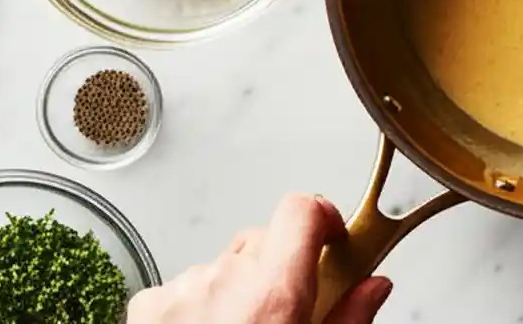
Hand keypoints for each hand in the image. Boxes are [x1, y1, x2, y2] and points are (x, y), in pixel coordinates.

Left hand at [128, 194, 391, 323]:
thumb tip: (374, 287)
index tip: (330, 237)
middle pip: (262, 239)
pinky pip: (185, 285)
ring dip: (237, 288)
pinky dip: (199, 305)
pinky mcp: (147, 306)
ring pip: (223, 265)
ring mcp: (182, 291)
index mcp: (274, 295)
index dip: (321, 217)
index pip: (301, 209)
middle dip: (279, 264)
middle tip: (288, 308)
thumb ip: (349, 319)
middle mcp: (225, 281)